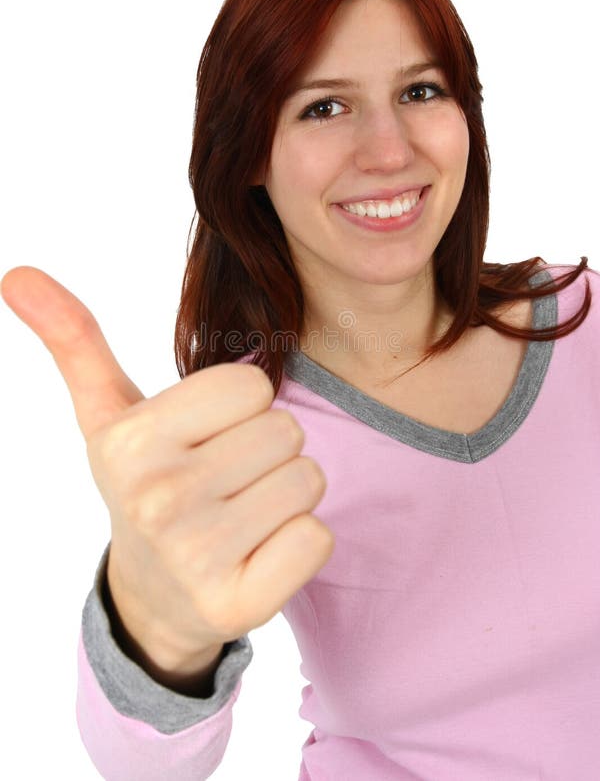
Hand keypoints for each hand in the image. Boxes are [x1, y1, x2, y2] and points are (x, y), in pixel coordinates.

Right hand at [1, 266, 334, 673]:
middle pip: (287, 431)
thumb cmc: (143, 485)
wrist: (153, 596)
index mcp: (130, 442)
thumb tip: (17, 274)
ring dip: (286, 496)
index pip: (253, 387)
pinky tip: (256, 555)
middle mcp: (159, 499)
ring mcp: (198, 557)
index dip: (239, 409)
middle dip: (265, 452)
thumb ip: (75, 341)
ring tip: (240, 515)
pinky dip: (299, 544)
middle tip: (224, 483)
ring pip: (308, 480)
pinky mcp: (239, 604)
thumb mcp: (107, 414)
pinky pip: (319, 538)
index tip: (206, 440)